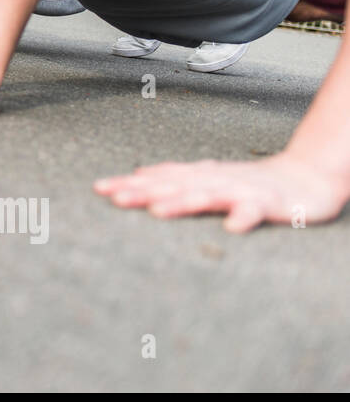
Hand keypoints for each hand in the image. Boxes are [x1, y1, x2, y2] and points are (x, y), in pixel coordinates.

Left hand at [93, 153, 349, 231]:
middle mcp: (213, 180)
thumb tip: (139, 174)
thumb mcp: (209, 178)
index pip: (157, 179)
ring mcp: (239, 190)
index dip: (128, 183)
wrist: (304, 177)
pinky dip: (243, 217)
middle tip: (113, 197)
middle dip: (142, 191)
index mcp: (197, 177)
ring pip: (207, 195)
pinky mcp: (266, 203)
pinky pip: (254, 211)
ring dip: (182, 202)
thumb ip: (177, 178)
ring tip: (156, 211)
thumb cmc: (251, 182)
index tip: (98, 188)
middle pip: (173, 185)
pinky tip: (231, 227)